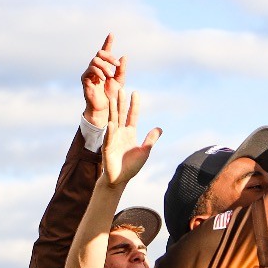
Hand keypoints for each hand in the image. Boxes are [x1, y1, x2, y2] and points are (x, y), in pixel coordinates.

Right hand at [81, 34, 120, 122]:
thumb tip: (123, 56)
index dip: (108, 42)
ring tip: (110, 76)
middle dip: (109, 57)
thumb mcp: (119, 81)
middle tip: (116, 65)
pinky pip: (91, 70)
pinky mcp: (85, 78)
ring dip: (105, 66)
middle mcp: (96, 67)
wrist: (105, 107)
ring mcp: (89, 72)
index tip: (112, 34)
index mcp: (105, 66)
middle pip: (100, 53)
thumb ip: (121, 69)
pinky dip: (99, 72)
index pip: (105, 52)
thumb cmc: (112, 95)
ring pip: (95, 61)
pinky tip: (103, 79)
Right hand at [98, 67, 162, 191]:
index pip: (132, 116)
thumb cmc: (131, 166)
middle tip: (120, 88)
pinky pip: (109, 138)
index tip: (135, 93)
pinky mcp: (107, 148)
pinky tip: (111, 124)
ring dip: (112, 111)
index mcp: (130, 133)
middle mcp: (120, 133)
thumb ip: (151, 139)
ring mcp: (113, 139)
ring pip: (113, 121)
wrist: (119, 179)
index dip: (134, 105)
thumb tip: (160, 128)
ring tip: (111, 98)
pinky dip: (110, 131)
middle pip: (121, 114)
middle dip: (121, 102)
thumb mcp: (145, 151)